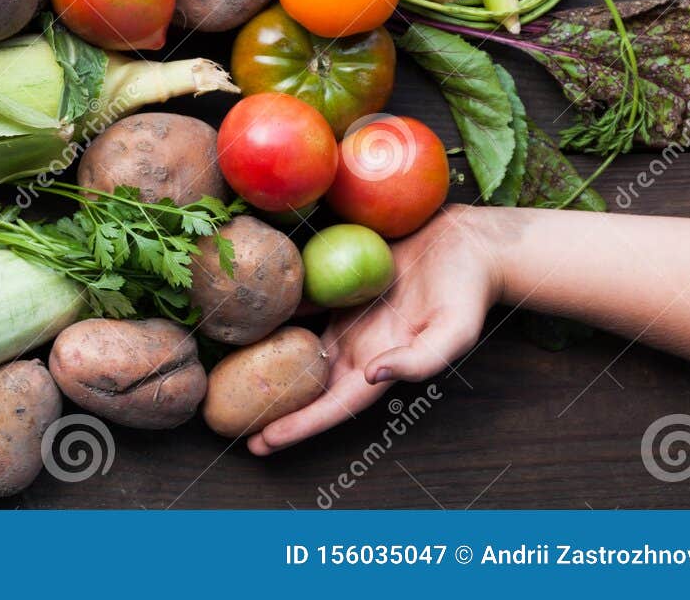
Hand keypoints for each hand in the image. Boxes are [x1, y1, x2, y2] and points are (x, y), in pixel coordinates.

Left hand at [248, 205, 503, 455]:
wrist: (466, 244)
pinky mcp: (338, 287)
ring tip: (223, 372)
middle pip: (303, 385)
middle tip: (227, 418)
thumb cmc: (465, 291)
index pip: (330, 406)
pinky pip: (298, 303)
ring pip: (294, 347)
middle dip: (269, 405)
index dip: (296, 427)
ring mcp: (344, 317)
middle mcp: (355, 346)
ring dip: (263, 361)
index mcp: (378, 364)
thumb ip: (418, 361)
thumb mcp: (453, 331)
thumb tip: (372, 376)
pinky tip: (243, 312)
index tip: (261, 444)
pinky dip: (273, 312)